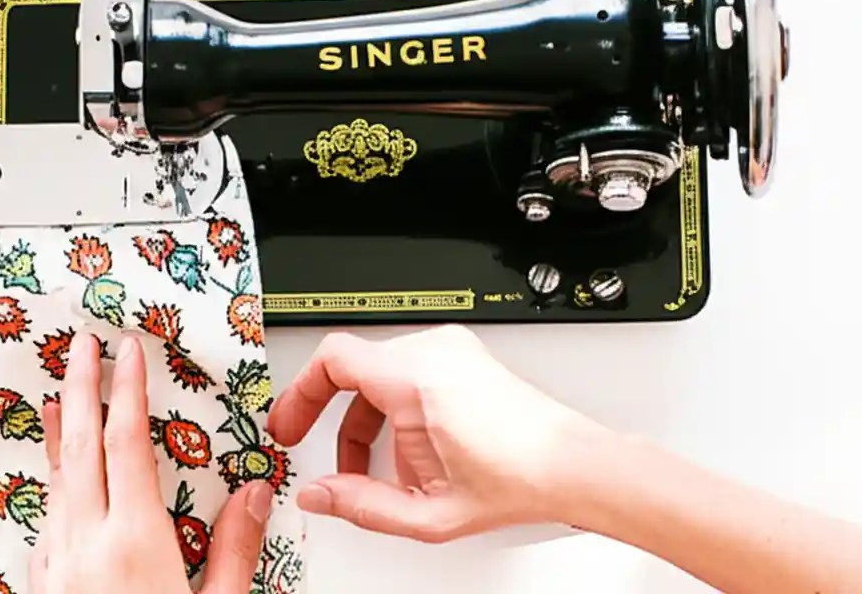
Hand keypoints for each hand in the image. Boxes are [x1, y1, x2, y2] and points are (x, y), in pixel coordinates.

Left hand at [31, 333, 273, 592]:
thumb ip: (234, 551)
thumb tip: (255, 498)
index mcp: (136, 543)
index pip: (127, 445)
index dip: (128, 391)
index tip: (129, 354)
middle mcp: (88, 546)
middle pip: (80, 447)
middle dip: (82, 388)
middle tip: (83, 349)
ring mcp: (58, 565)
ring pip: (57, 481)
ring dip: (60, 433)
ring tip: (61, 399)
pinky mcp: (43, 585)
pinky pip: (47, 519)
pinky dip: (54, 483)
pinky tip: (58, 479)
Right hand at [266, 325, 604, 541]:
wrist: (570, 464)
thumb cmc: (518, 478)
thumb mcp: (427, 512)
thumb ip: (361, 505)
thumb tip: (319, 495)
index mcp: (415, 379)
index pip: (333, 358)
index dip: (300, 393)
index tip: (291, 423)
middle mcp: (433, 352)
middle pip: (355, 372)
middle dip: (339, 424)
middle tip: (326, 457)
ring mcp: (451, 349)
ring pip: (381, 374)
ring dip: (370, 421)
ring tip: (384, 471)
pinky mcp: (465, 356)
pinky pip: (410, 372)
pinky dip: (398, 409)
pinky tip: (413, 451)